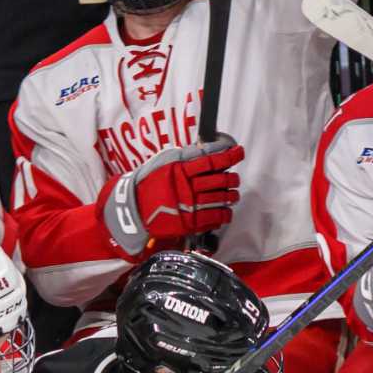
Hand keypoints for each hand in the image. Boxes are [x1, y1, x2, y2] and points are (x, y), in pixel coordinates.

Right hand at [104, 136, 242, 252]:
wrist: (134, 207)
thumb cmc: (149, 181)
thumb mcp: (164, 161)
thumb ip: (186, 155)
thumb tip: (209, 150)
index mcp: (180, 168)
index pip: (211, 159)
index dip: (229, 156)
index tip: (238, 152)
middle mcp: (186, 186)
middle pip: (220, 180)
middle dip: (232, 178)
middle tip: (234, 178)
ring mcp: (189, 206)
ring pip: (221, 199)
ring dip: (232, 196)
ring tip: (233, 195)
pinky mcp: (189, 223)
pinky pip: (215, 218)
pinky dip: (225, 214)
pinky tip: (226, 211)